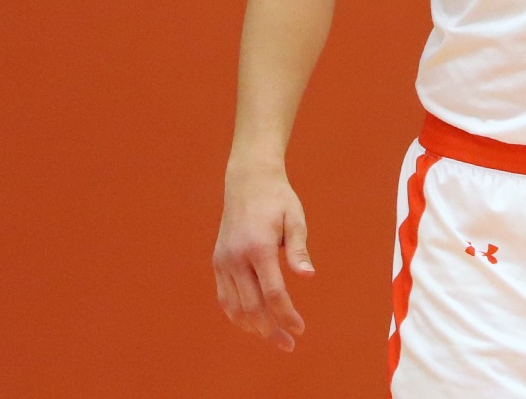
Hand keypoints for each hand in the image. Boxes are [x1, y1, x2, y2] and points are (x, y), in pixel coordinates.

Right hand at [213, 165, 313, 350]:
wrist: (248, 181)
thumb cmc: (278, 200)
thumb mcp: (295, 219)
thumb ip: (299, 250)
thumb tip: (308, 277)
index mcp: (258, 247)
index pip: (273, 293)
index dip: (286, 315)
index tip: (300, 329)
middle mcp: (236, 257)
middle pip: (252, 306)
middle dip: (270, 330)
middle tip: (288, 344)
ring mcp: (223, 260)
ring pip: (234, 306)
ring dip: (252, 327)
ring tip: (272, 337)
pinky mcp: (218, 261)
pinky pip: (225, 296)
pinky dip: (237, 314)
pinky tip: (252, 323)